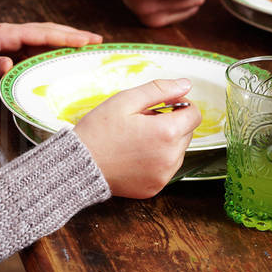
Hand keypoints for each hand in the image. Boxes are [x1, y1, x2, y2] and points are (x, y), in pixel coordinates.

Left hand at [0, 22, 101, 78]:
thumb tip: (9, 66)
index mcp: (9, 34)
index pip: (42, 34)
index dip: (64, 37)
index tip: (84, 41)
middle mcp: (15, 32)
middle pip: (50, 31)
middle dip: (74, 35)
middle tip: (98, 40)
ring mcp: (16, 37)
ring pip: (47, 36)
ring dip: (68, 38)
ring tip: (90, 43)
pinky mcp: (15, 45)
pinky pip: (40, 44)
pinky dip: (56, 46)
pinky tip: (67, 52)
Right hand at [74, 78, 200, 196]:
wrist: (77, 165)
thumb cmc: (98, 131)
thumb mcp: (125, 101)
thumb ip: (159, 90)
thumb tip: (185, 84)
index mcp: (167, 132)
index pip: (194, 114)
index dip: (180, 104)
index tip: (162, 104)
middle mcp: (171, 157)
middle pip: (187, 133)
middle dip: (170, 123)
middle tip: (141, 122)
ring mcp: (164, 175)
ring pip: (177, 152)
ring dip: (164, 143)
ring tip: (135, 140)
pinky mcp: (155, 187)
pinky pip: (165, 169)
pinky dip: (155, 161)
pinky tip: (133, 156)